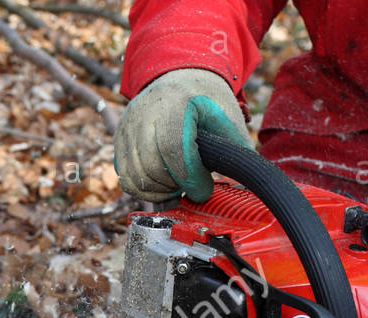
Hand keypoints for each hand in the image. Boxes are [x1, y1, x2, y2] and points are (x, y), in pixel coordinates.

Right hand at [114, 68, 251, 202]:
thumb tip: (248, 176)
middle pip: (152, 166)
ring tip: (177, 185)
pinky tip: (161, 184)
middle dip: (174, 185)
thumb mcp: (227, 115)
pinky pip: (125, 176)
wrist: (178, 77)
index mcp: (177, 103)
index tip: (203, 190)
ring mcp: (128, 125)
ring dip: (158, 190)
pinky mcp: (119, 138)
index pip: (173, 147)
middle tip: (190, 186)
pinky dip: (143, 189)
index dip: (189, 176)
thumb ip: (236, 145)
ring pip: (135, 175)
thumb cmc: (205, 99)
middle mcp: (146, 112)